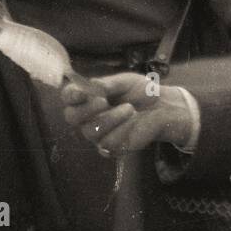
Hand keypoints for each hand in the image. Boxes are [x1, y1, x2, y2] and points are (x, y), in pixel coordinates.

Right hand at [62, 72, 194, 154]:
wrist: (163, 107)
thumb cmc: (141, 92)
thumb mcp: (125, 82)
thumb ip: (108, 84)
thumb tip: (92, 86)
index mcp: (88, 97)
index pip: (68, 96)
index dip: (70, 95)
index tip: (81, 92)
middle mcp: (88, 117)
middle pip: (71, 117)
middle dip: (86, 109)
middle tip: (103, 101)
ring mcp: (98, 134)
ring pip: (90, 132)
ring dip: (110, 119)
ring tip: (130, 109)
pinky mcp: (111, 148)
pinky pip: (107, 144)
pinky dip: (122, 131)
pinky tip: (133, 122)